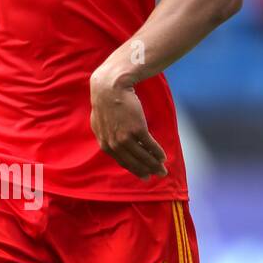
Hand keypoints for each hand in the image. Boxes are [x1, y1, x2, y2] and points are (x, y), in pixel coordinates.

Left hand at [89, 63, 166, 180]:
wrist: (110, 87)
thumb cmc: (106, 102)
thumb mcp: (100, 124)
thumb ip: (106, 137)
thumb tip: (112, 145)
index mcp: (105, 144)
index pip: (123, 162)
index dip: (136, 170)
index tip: (145, 175)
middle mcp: (114, 144)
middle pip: (134, 162)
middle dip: (148, 171)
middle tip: (159, 174)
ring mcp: (125, 138)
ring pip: (143, 156)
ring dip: (155, 164)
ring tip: (163, 169)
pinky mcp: (137, 129)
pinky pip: (150, 145)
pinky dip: (157, 152)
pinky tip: (163, 157)